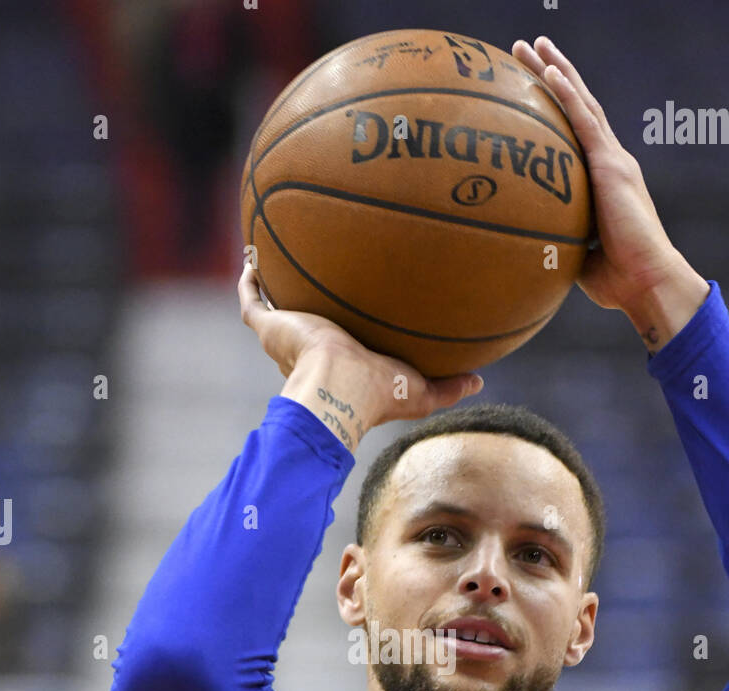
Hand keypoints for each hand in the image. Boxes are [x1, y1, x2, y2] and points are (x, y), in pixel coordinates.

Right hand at [237, 261, 483, 441]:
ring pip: (274, 311)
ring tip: (277, 262)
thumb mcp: (423, 391)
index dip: (344, 331)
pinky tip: (253, 258)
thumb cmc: (379, 394)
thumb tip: (480, 381)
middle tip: (317, 281)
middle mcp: (310, 353)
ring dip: (273, 290)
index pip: (340, 346)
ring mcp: (286, 340)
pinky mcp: (269, 328)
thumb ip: (449, 387)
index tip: (355, 312)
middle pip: (304, 326)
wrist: (341, 387)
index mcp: (341, 365)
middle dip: (306, 308)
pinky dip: (249, 281)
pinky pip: (251, 300)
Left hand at [511, 36, 708, 340]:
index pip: (577, 134)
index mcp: (605, 181)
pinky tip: (550, 72)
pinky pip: (585, 122)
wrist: (647, 282)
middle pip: (578, 107)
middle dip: (553, 75)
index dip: (558, 107)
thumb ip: (558, 243)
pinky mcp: (612, 166)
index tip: (535, 85)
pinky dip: (567, 95)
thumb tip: (529, 249)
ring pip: (581, 104)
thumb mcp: (578, 259)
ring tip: (533, 45)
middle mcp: (611, 162)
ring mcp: (613, 160)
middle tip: (528, 49)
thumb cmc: (618, 281)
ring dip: (556, 71)